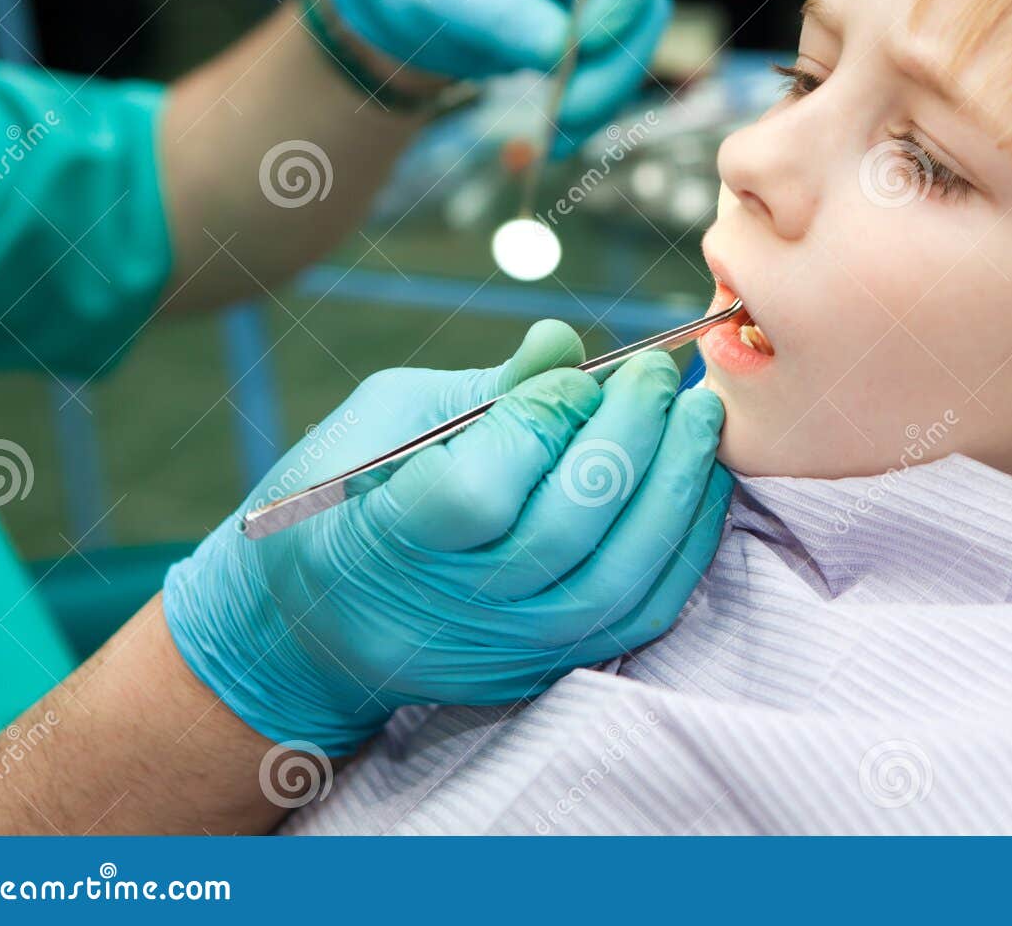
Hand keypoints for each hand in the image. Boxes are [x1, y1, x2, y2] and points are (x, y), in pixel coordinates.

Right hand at [162, 320, 730, 754]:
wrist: (311, 634)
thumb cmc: (340, 503)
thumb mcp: (383, 424)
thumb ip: (483, 390)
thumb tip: (566, 345)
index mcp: (380, 539)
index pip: (479, 489)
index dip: (542, 421)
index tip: (580, 373)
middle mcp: (447, 611)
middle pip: (564, 530)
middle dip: (628, 438)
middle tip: (658, 376)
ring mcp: (505, 651)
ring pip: (616, 579)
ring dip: (674, 487)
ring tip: (698, 415)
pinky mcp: (552, 667)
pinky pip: (642, 613)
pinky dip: (685, 544)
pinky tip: (699, 479)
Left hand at [319, 0, 671, 155]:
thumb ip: (501, 14)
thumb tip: (562, 51)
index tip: (584, 43)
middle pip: (645, 8)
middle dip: (614, 68)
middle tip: (567, 112)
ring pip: (632, 53)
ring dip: (601, 102)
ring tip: (548, 141)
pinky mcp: (588, 40)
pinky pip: (607, 81)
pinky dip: (585, 116)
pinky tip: (545, 144)